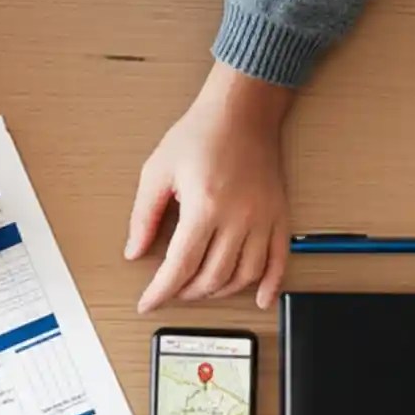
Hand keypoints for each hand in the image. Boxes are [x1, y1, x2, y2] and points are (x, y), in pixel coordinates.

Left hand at [125, 61, 293, 311]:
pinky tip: (260, 298)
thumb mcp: (157, 171)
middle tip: (172, 290)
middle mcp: (238, 217)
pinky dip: (271, 285)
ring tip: (201, 288)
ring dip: (220, 290)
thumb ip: (143, 216)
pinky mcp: (278, 216)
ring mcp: (262, 219)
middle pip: (212, 276)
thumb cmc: (200, 135)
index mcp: (204, 206)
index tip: (148, 302)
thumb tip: (135, 251)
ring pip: (244, 275)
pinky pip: (280, 260)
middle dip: (187, 292)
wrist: (241, 111)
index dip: (161, 291)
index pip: (180, 266)